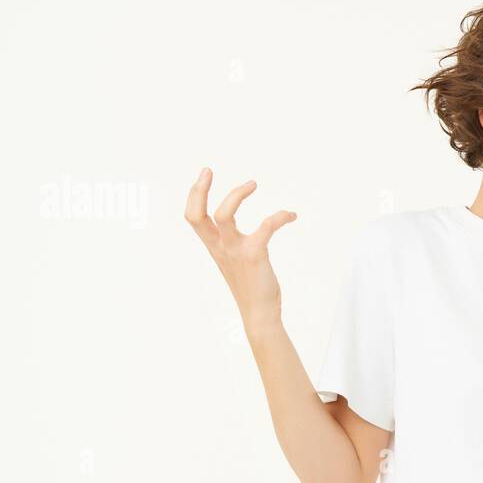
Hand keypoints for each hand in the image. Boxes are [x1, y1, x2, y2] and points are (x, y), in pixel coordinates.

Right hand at [184, 167, 296, 327]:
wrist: (260, 313)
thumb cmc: (249, 286)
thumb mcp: (232, 260)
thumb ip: (227, 242)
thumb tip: (228, 227)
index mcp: (214, 247)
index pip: (192, 218)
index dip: (194, 195)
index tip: (204, 176)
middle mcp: (220, 247)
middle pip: (197, 215)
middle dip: (200, 190)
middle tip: (208, 170)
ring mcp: (236, 251)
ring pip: (224, 216)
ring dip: (237, 195)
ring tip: (252, 183)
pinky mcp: (255, 255)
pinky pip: (265, 227)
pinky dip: (279, 217)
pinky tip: (291, 215)